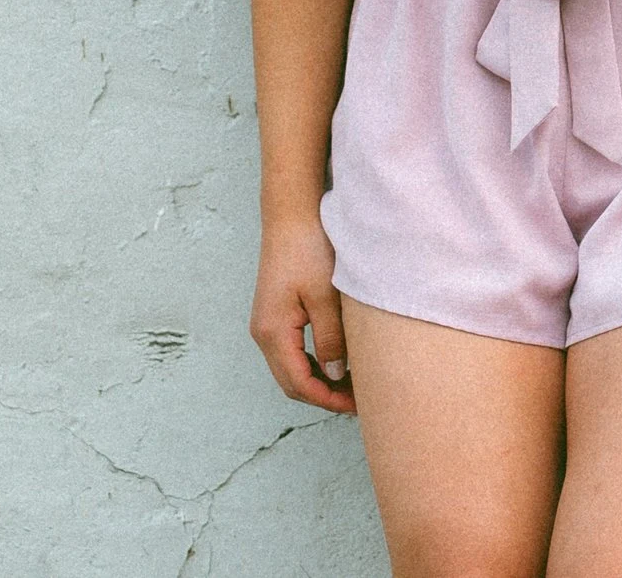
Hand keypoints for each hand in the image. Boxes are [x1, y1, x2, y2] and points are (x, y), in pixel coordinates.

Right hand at [250, 212, 355, 412]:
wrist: (292, 215)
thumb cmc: (309, 250)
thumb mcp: (325, 296)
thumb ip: (330, 338)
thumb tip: (336, 374)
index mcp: (272, 333)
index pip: (299, 383)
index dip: (327, 399)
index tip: (356, 406)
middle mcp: (263, 333)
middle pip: (291, 381)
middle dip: (323, 394)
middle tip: (357, 400)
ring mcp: (267, 323)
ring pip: (291, 367)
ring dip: (318, 380)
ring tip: (351, 383)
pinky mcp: (275, 312)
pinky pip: (291, 350)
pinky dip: (312, 362)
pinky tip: (336, 358)